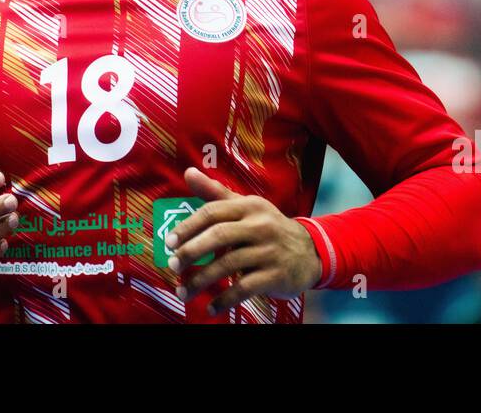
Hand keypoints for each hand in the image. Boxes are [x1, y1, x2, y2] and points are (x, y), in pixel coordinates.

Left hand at [164, 167, 321, 315]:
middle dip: (192, 252)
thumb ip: (216, 192)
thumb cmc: (268, 227)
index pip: (213, 212)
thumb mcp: (246, 206)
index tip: (169, 242)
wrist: (311, 252)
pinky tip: (210, 308)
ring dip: (201, 281)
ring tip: (183, 292)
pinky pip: (244, 289)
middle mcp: (260, 226)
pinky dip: (224, 300)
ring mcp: (269, 251)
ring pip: (228, 265)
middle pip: (219, 236)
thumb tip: (188, 172)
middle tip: (173, 265)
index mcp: (249, 206)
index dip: (188, 227)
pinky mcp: (276, 275)